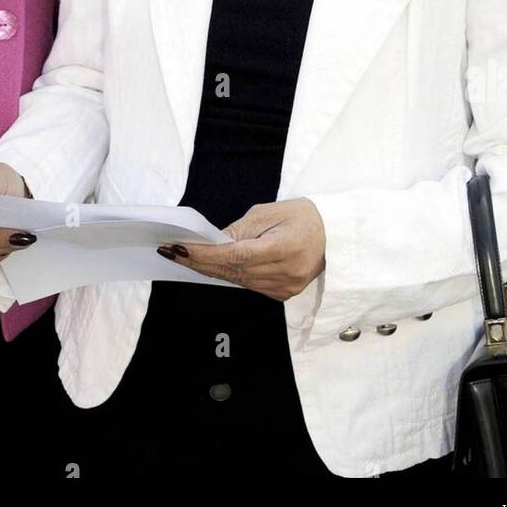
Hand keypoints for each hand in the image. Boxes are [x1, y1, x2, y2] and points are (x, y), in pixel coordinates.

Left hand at [160, 198, 325, 300]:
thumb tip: (212, 243)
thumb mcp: (271, 212)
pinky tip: (211, 265)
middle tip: (171, 252)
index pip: (233, 256)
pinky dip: (229, 274)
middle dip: (199, 262)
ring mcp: (284, 289)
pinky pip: (248, 284)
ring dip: (210, 269)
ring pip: (237, 281)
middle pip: (230, 272)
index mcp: (283, 249)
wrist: (336, 235)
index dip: (203, 254)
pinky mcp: (282, 294)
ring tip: (185, 256)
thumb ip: (241, 229)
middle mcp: (283, 274)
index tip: (178, 248)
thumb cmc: (304, 216)